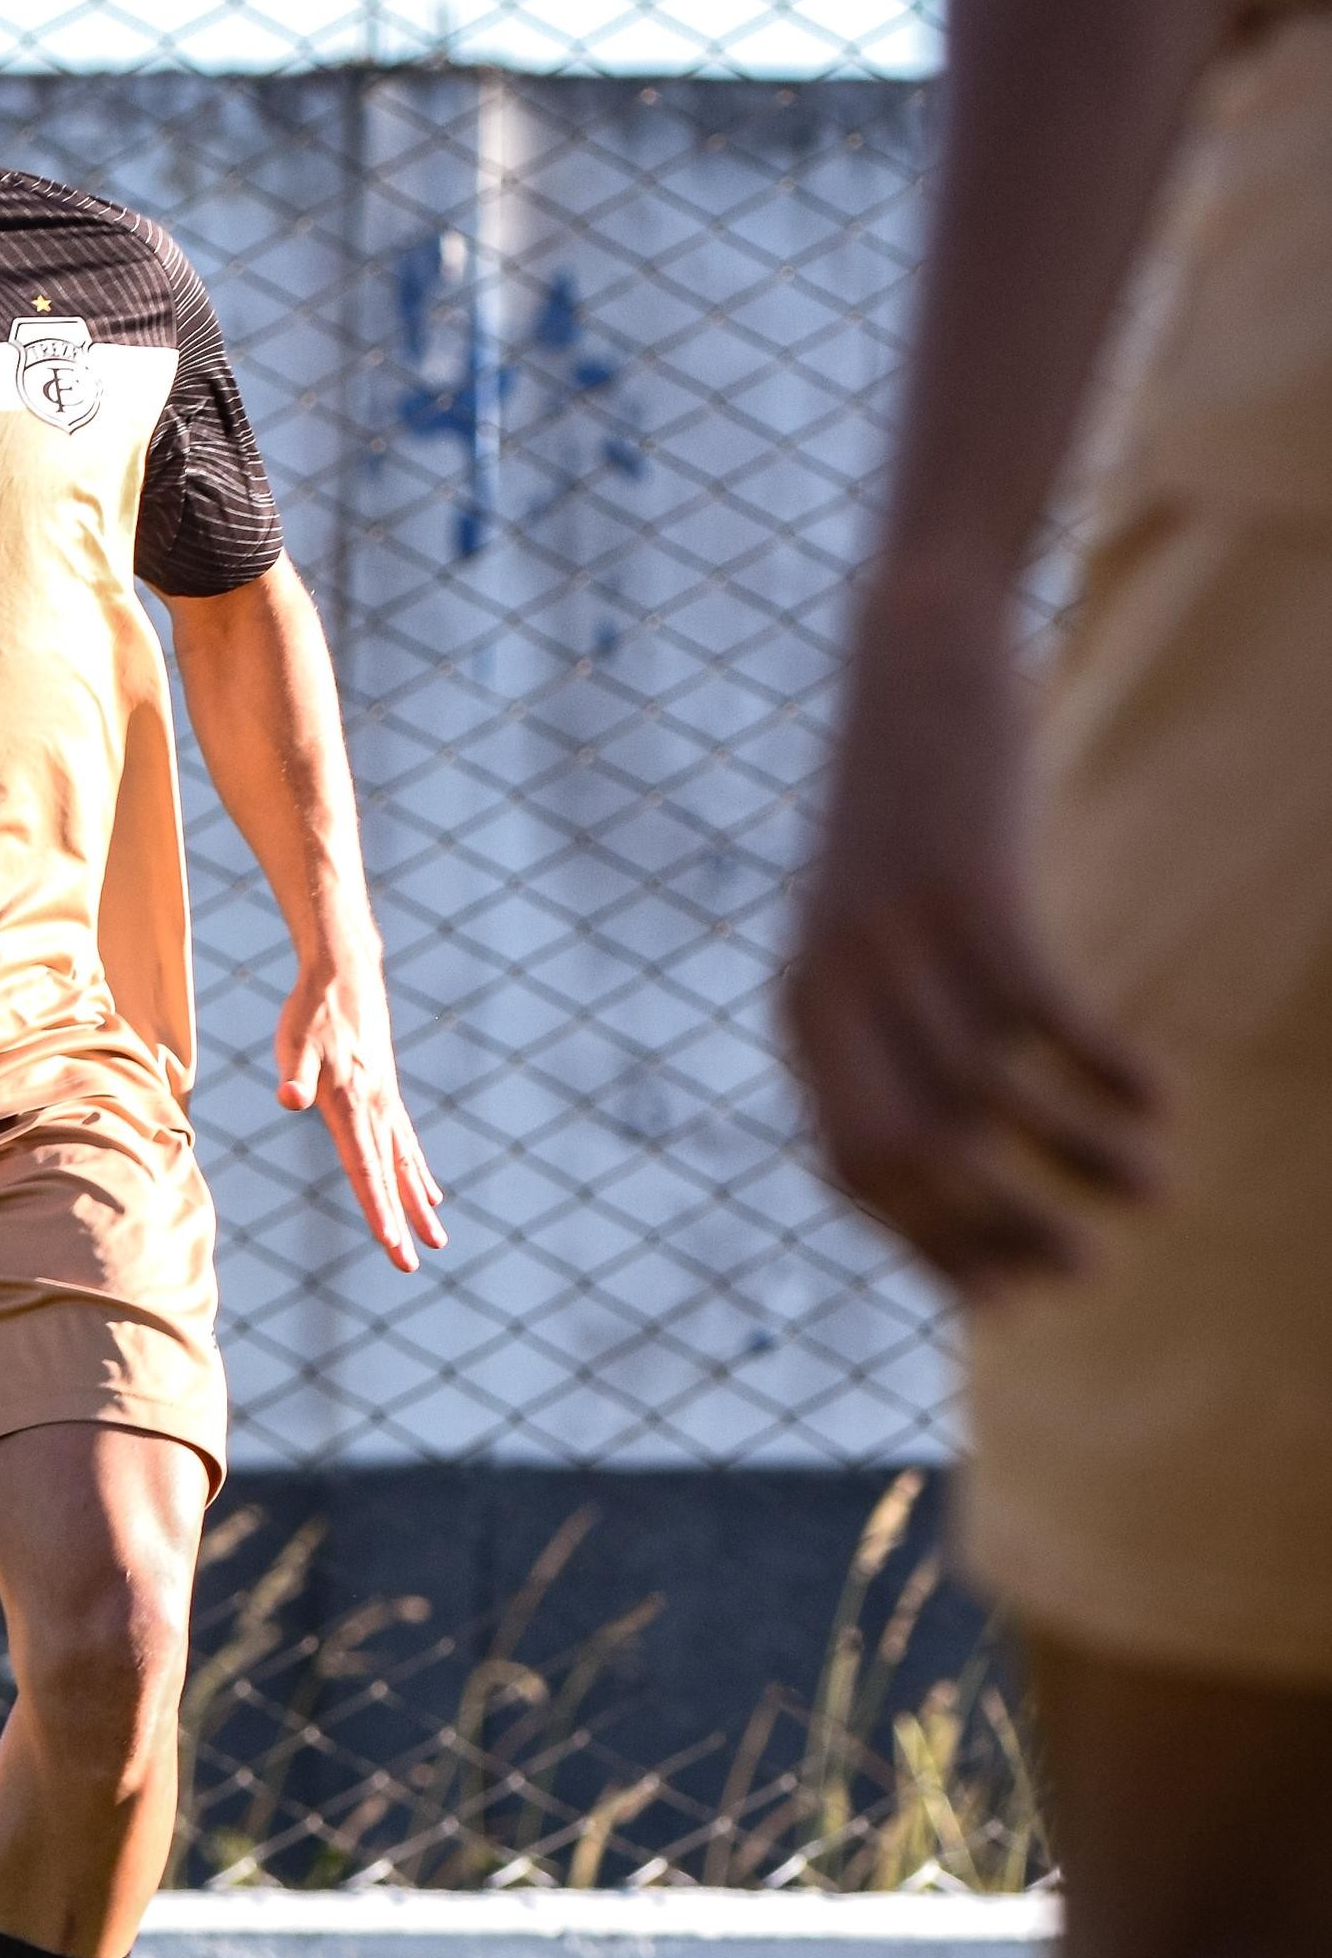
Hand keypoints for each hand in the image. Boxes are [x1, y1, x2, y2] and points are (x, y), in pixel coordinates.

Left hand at [277, 938, 444, 1273]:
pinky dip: (418, 1172)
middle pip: (389, 1175)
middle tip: (412, 1263)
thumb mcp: (295, 1042)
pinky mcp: (386, 1094)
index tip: (390, 1243)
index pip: (365, 1168)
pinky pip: (407, 1143)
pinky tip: (430, 1194)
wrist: (345, 973)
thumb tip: (289, 1098)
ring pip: (406, 1164)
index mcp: (353, 1105)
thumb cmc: (311, 1011)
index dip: (377, 1207)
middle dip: (399, 1221)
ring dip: (418, 1204)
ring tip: (438, 1240)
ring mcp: (386, 1103)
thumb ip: (295, 1074)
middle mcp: (377, 1109)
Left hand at [785, 576, 1160, 1291]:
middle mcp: (832, 988)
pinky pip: (1036, 1015)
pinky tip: (1154, 1096)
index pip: (852, 1173)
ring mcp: (895, 940)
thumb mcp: (875, 921)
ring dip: (1074, 1157)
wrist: (910, 661)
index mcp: (803, 1012)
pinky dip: (1098, 1070)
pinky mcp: (967, 889)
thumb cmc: (908, 808)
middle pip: (911, 1156)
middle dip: (996, 1230)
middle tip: (1082, 1271)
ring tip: (1149, 1187)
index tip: (1009, 1295)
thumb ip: (894, 1022)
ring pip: (983, 1095)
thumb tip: (956, 1138)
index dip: (930, 1245)